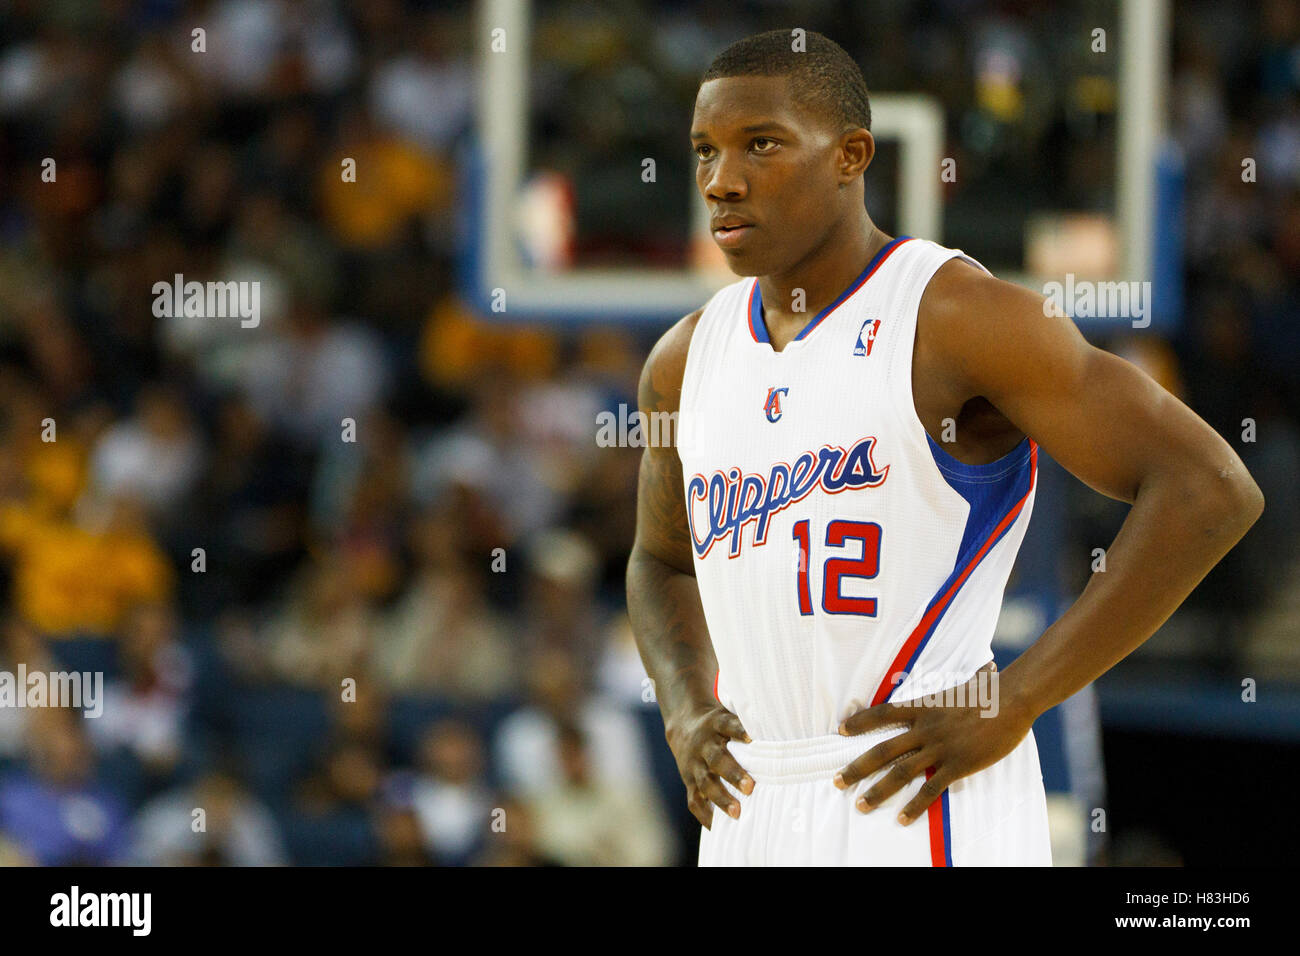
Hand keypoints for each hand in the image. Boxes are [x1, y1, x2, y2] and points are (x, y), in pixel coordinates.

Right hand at [664, 702, 754, 828]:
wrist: (683, 724)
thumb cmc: (718, 724)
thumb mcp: (728, 715)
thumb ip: (748, 722)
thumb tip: (781, 726)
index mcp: (716, 724)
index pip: (728, 725)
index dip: (739, 731)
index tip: (752, 738)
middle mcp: (703, 744)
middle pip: (717, 759)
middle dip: (733, 773)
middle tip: (750, 787)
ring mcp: (694, 764)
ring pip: (705, 782)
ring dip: (721, 798)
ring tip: (737, 812)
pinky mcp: (689, 780)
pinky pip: (694, 800)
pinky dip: (705, 814)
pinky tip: (718, 827)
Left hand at [832, 662, 1033, 824]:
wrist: (1012, 699)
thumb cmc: (992, 690)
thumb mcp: (968, 684)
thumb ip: (964, 683)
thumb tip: (985, 669)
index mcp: (923, 707)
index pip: (882, 713)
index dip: (860, 721)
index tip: (840, 728)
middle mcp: (924, 728)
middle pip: (882, 750)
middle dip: (857, 767)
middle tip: (837, 781)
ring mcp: (939, 747)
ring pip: (900, 772)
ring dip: (878, 791)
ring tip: (860, 805)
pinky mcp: (957, 764)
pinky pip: (931, 788)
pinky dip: (915, 806)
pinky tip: (902, 819)